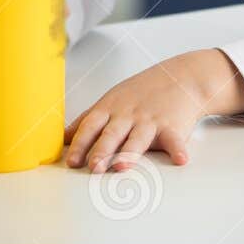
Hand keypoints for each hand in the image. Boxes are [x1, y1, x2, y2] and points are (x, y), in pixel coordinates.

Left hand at [63, 49, 243, 172]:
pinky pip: (175, 139)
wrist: (178, 77)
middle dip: (102, 150)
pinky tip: (180, 159)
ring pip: (138, 138)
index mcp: (110, 109)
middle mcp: (128, 115)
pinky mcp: (172, 126)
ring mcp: (150, 120)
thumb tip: (62, 138)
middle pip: (112, 134)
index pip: (91, 125)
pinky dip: (178, 149)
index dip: (80, 142)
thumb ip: (87, 121)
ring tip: (123, 166)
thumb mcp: (110, 101)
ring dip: (131, 152)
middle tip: (93, 167)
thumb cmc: (139, 93)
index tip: (71, 161)